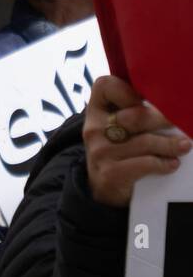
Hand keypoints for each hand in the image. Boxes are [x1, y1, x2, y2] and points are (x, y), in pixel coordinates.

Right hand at [83, 75, 188, 206]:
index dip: (128, 89)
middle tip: (183, 123)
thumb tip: (173, 106)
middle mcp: (94, 129)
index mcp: (95, 112)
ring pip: (144, 141)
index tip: (147, 99)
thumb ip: (134, 114)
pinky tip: (172, 164)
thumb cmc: (119, 153)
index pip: (104, 86)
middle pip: (134, 115)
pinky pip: (145, 163)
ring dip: (170, 144)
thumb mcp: (117, 129)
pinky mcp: (110, 173)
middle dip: (163, 119)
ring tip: (185, 145)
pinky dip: (163, 163)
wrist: (102, 190)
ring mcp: (100, 152)